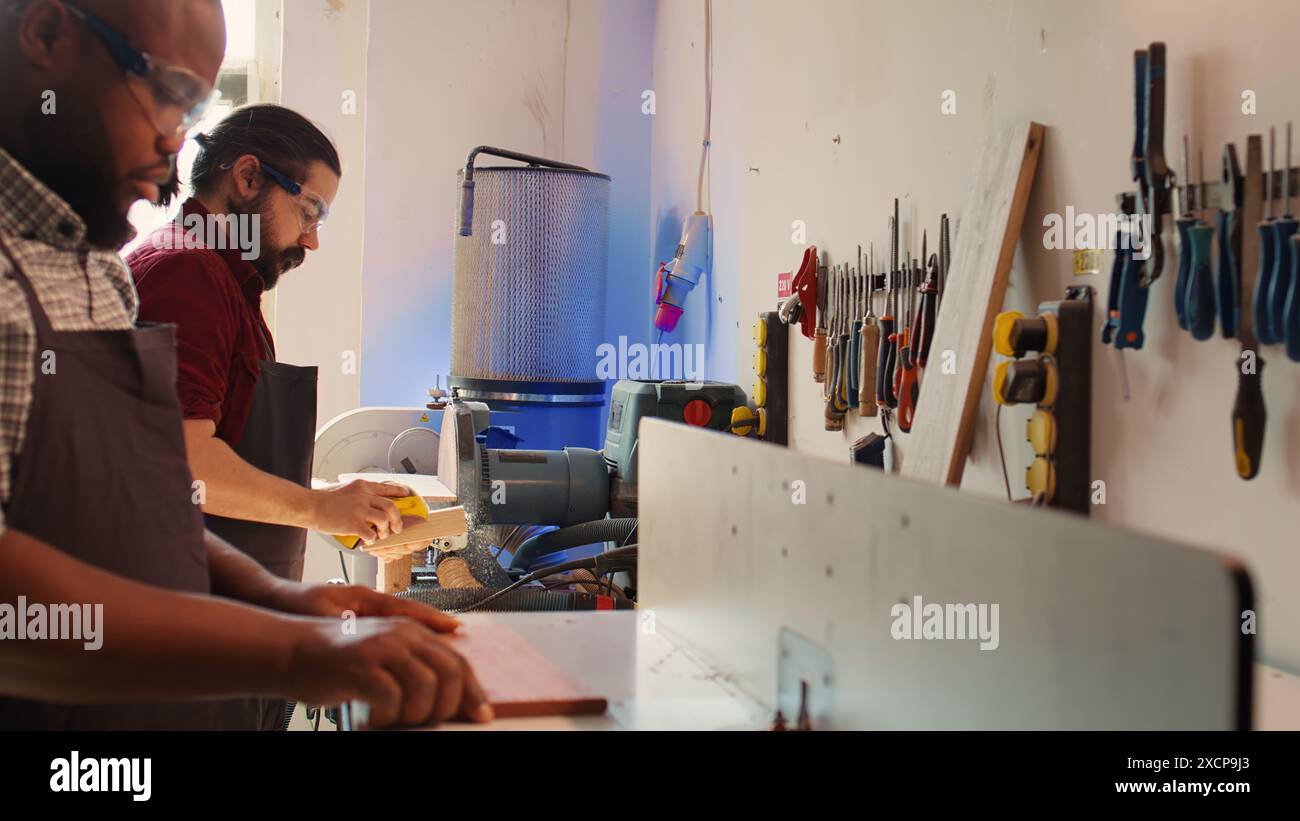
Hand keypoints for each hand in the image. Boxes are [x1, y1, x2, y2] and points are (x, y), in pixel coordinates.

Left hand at [270, 583, 459, 633]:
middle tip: (459, 637)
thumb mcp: (320, 614)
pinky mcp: (355, 622)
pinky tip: (412, 652)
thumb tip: (365, 634)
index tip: (455, 628)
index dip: (431, 619)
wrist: (271, 599)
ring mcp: (363, 611)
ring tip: (445, 646)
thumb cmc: (293, 605)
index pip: (405, 609)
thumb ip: (345, 624)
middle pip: (409, 616)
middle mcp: (368, 603)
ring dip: (421, 634)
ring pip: (400, 624)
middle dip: (434, 626)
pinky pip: (387, 631)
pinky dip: (403, 640)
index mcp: (363, 597)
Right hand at [285, 617, 492, 726]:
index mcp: (412, 631)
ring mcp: (382, 647)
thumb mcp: (384, 655)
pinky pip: (392, 698)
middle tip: (434, 722)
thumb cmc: (338, 660)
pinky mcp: (361, 665)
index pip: (458, 661)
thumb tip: (449, 696)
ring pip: (426, 687)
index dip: (472, 691)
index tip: (481, 714)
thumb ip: (414, 665)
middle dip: (450, 706)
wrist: (292, 651)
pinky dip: (387, 715)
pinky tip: (373, 716)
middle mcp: (402, 634)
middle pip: (450, 673)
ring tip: (398, 719)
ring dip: (417, 714)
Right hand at [310, 480, 412, 544]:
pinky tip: (367, 540)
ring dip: (385, 531)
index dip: (399, 491)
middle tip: (396, 527)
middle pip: (391, 507)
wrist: (310, 506)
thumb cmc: (325, 500)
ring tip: (380, 535)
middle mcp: (363, 497)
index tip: (406, 494)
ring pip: (384, 520)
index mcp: (362, 487)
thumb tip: (372, 503)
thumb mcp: (346, 489)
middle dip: (397, 520)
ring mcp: (359, 510)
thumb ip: (360, 495)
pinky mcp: (353, 524)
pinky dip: (372, 539)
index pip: (387, 488)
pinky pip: (371, 534)